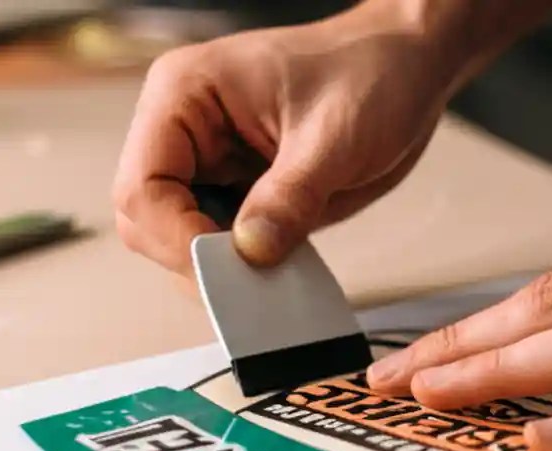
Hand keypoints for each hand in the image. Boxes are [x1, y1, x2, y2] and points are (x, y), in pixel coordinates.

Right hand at [113, 6, 453, 276]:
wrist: (409, 65)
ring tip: (271, 277)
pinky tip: (281, 267)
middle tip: (248, 284)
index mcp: (185, 95)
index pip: (142, 187)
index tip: (227, 269)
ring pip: (180, 239)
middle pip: (147, 220)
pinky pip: (222, 243)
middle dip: (193, 258)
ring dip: (220, 268)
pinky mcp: (239, 190)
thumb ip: (290, 198)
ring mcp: (210, 162)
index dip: (175, 238)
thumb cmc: (371, 71)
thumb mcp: (335, 137)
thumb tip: (250, 253)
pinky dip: (245, 266)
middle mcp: (184, 129)